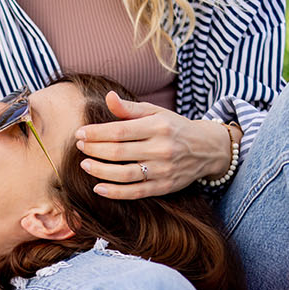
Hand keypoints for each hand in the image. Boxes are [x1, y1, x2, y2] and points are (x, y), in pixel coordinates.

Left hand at [74, 93, 232, 199]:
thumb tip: (108, 96)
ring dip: (100, 171)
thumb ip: (130, 108)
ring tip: (85, 165)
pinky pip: (136, 192)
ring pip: (125, 174)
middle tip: (79, 147)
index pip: (120, 130)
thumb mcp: (156, 113)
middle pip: (119, 152)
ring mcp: (164, 170)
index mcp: (158, 127)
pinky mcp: (165, 187)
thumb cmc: (174, 127)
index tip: (79, 133)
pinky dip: (115, 192)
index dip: (96, 133)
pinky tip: (98, 188)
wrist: (208, 149)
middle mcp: (162, 148)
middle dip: (94, 150)